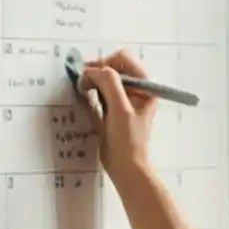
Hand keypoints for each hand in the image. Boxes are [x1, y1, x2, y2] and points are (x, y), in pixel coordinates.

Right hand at [80, 49, 157, 180]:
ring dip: (93, 82)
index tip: (91, 77)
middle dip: (96, 72)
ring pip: (104, 78)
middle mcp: (136, 89)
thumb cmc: (127, 142)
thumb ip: (110, 84)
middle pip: (112, 67)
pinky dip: (91, 93)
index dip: (105, 64)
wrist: (126, 168)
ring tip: (85, 92)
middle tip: (83, 85)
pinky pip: (100, 92)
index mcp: (145, 86)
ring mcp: (125, 99)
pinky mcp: (113, 108)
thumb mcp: (120, 110)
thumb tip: (93, 70)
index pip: (123, 60)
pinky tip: (87, 101)